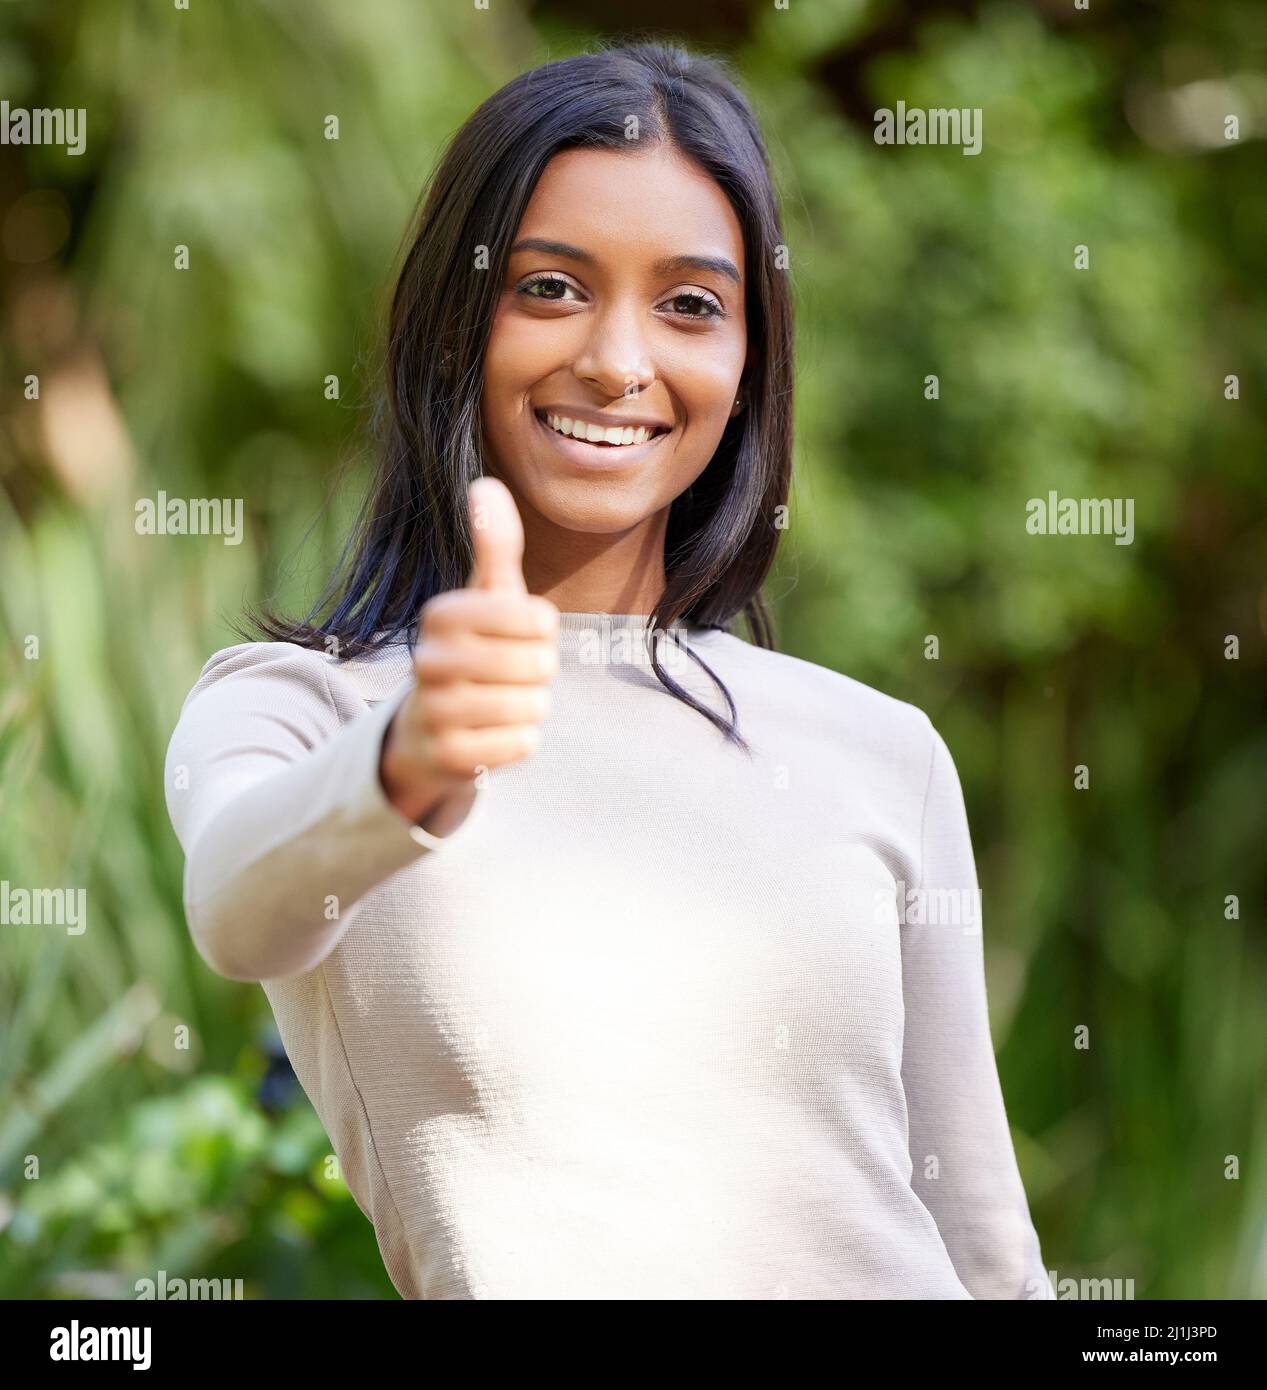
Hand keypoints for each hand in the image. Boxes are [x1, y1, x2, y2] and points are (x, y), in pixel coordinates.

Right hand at [379, 476, 559, 828]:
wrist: (428, 731)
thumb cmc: (472, 652)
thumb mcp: (486, 597)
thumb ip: (494, 545)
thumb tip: (486, 483)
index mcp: (441, 614)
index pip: (538, 618)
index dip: (542, 632)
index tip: (519, 636)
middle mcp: (427, 660)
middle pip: (537, 664)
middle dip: (539, 673)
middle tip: (512, 675)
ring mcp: (433, 712)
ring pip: (531, 706)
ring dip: (530, 708)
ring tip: (500, 703)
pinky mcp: (446, 757)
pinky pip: (520, 745)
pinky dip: (519, 742)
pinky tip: (493, 735)